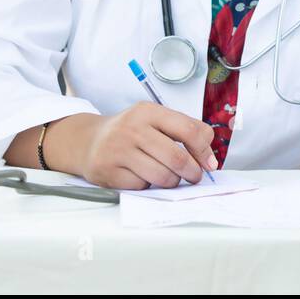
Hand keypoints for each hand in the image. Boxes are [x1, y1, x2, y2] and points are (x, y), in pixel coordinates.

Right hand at [75, 103, 218, 188]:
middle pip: (177, 158)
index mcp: (148, 111)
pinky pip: (142, 187)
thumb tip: (209, 155)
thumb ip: (184, 130)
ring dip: (172, 182)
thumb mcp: (155, 120)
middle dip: (192, 172)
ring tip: (170, 177)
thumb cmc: (130, 132)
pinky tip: (141, 176)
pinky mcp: (109, 172)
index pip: (189, 130)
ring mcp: (119, 150)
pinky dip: (148, 185)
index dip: (204, 150)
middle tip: (194, 176)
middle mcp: (132, 128)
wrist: (90, 141)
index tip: (209, 163)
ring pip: (162, 176)